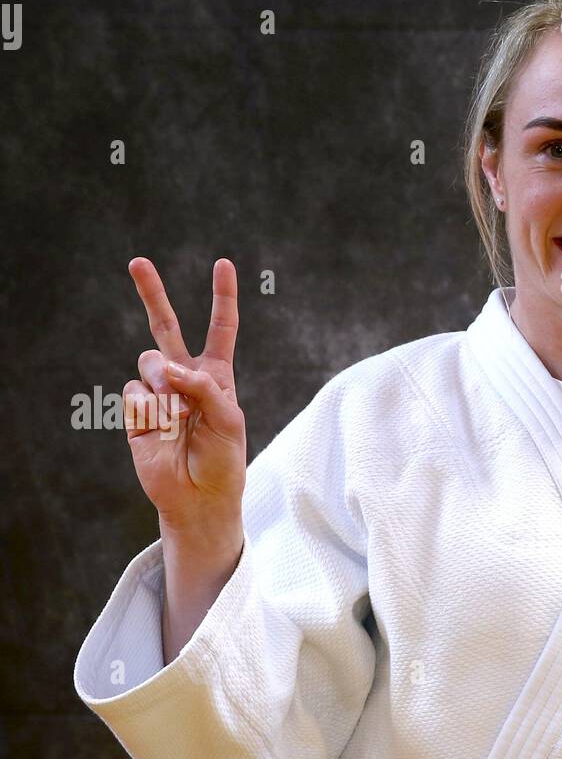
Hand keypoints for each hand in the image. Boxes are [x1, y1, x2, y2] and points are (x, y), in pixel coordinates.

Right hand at [122, 257, 246, 537]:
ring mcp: (158, 392)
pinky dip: (150, 408)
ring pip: (150, 361)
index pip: (220, 329)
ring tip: (179, 417)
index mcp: (216, 376)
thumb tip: (167, 366)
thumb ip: (204, 386)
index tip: (223, 265)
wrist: (198, 497)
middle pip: (166, 326)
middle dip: (152, 294)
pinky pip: (136, 391)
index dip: (222, 298)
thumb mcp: (229, 421)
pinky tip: (161, 429)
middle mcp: (185, 378)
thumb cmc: (223, 461)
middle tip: (138, 262)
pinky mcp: (137, 412)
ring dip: (165, 385)